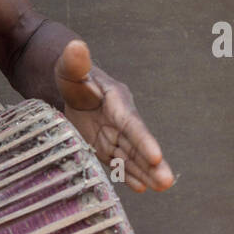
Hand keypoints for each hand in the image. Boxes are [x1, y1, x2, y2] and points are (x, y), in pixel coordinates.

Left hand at [55, 39, 174, 193]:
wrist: (66, 83)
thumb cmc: (68, 75)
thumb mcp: (68, 69)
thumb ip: (74, 62)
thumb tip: (76, 46)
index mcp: (116, 102)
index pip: (131, 124)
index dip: (143, 141)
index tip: (156, 156)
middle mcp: (119, 120)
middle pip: (137, 144)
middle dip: (152, 164)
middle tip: (168, 182)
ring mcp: (112, 134)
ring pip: (130, 156)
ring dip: (145, 172)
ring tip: (162, 187)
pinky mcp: (103, 145)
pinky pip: (116, 161)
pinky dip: (127, 173)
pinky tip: (140, 187)